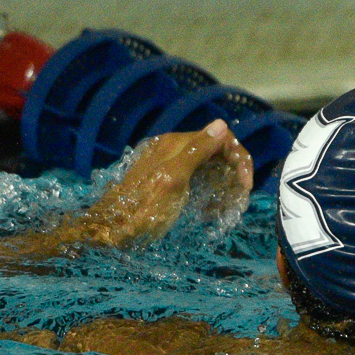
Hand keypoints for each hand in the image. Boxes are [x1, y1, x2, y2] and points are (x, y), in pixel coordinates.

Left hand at [69, 119, 253, 247]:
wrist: (108, 230)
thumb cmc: (142, 209)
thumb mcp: (174, 180)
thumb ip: (197, 151)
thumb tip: (221, 125)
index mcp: (175, 144)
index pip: (221, 138)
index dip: (239, 158)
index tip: (245, 185)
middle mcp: (173, 148)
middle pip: (217, 151)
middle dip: (233, 173)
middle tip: (238, 200)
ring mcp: (168, 163)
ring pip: (209, 166)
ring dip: (222, 185)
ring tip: (223, 210)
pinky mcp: (166, 178)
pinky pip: (196, 178)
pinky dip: (208, 192)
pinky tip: (207, 211)